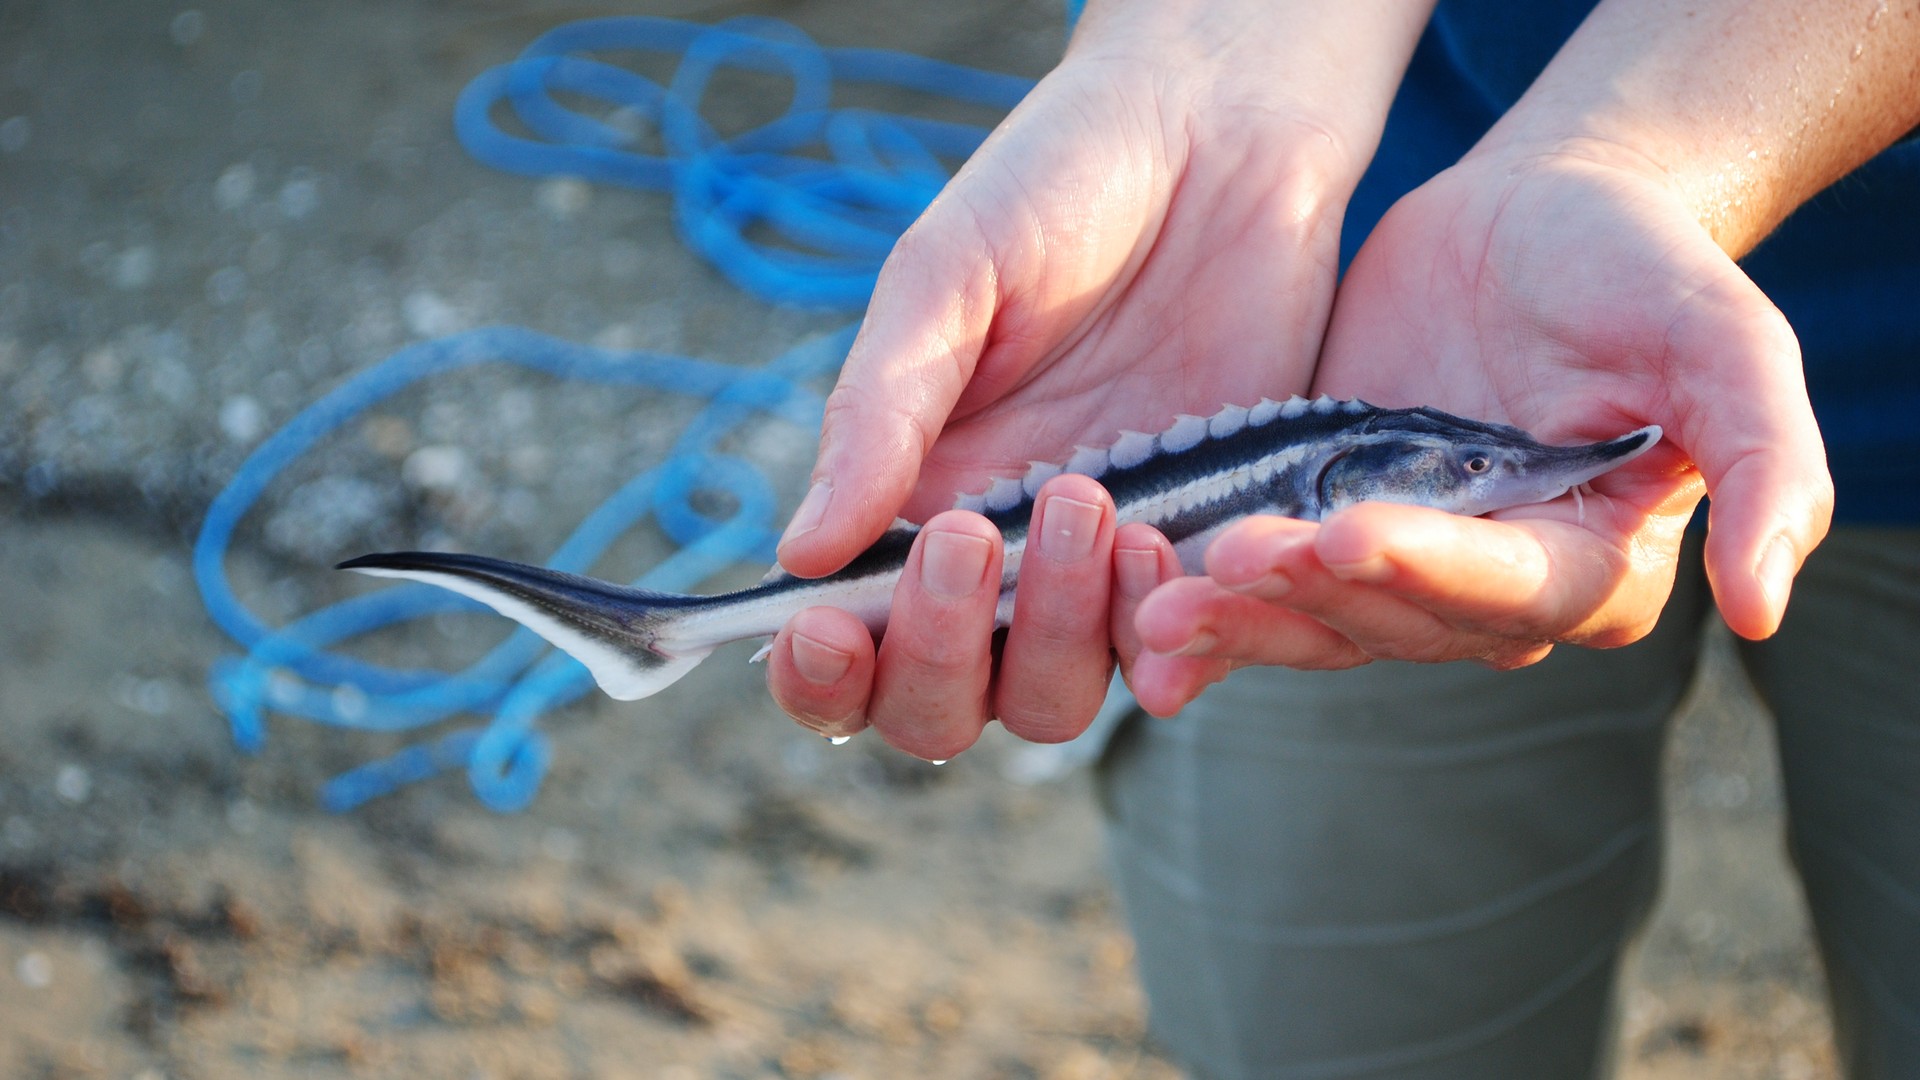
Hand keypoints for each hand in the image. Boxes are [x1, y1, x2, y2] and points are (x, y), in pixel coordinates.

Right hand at [763, 0, 1433, 758]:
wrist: (1222, 136)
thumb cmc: (1059, 186)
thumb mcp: (947, 280)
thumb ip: (878, 415)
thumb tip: (796, 553)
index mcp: (906, 498)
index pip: (841, 641)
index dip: (821, 674)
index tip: (827, 629)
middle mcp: (994, 557)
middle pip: (939, 706)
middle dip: (937, 652)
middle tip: (971, 534)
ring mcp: (1098, 566)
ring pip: (1053, 700)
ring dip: (1053, 635)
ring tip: (1091, 502)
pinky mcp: (1203, 549)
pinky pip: (1173, 652)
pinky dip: (1162, 638)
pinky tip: (1167, 548)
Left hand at [1128, 143, 1833, 711]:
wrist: (1528, 218)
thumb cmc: (1633, 265)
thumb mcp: (1720, 334)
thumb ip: (1760, 456)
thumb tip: (1763, 608)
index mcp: (1589, 563)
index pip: (1509, 588)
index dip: (1432, 569)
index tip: (1353, 529)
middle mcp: (1490, 593)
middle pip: (1395, 621)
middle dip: (1312, 593)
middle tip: (1230, 556)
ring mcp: (1397, 572)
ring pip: (1316, 622)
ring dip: (1243, 619)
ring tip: (1165, 604)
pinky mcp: (1318, 532)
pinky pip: (1262, 588)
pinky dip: (1207, 603)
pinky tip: (1142, 610)